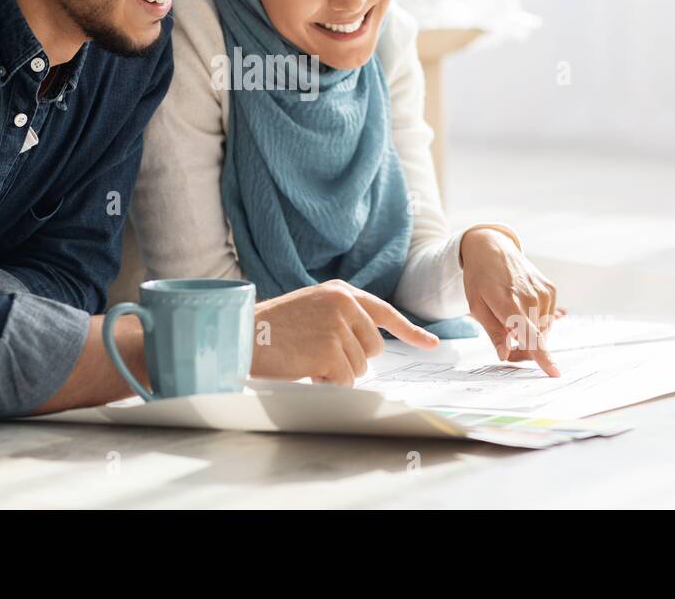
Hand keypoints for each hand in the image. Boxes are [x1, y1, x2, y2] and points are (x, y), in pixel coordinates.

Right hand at [251, 279, 438, 385]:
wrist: (242, 335)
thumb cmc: (272, 328)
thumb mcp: (311, 308)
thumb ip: (341, 317)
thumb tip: (368, 347)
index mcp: (341, 292)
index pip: (384, 312)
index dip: (410, 331)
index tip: (432, 344)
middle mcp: (344, 304)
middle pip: (374, 348)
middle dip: (351, 359)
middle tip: (317, 354)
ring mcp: (339, 326)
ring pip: (359, 367)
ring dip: (335, 372)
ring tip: (305, 358)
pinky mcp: (331, 349)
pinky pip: (344, 380)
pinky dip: (327, 383)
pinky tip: (305, 369)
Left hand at [461, 228, 561, 376]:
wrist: (492, 248)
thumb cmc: (480, 278)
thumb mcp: (476, 306)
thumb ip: (493, 332)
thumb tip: (505, 354)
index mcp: (506, 301)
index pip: (528, 334)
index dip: (541, 356)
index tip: (554, 372)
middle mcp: (529, 296)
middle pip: (535, 339)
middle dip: (522, 349)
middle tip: (505, 346)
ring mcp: (543, 291)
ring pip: (543, 331)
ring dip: (530, 336)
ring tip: (511, 324)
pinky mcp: (551, 289)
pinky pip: (548, 318)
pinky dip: (536, 322)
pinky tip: (522, 310)